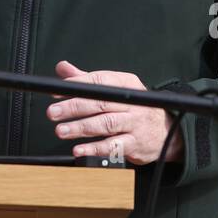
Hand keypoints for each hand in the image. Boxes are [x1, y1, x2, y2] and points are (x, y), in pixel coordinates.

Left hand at [47, 60, 183, 165]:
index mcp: (127, 83)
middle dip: (74, 107)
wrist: (164, 132)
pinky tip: (79, 149)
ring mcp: (135, 123)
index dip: (77, 85)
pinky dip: (94, 148)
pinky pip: (113, 146)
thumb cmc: (134, 108)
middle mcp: (133, 102)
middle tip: (53, 112)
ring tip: (61, 130)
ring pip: (105, 124)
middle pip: (100, 102)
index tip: (57, 91)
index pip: (100, 80)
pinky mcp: (135, 144)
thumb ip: (87, 79)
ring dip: (81, 128)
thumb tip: (63, 68)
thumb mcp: (115, 88)